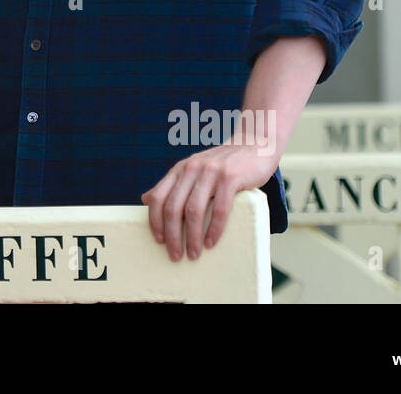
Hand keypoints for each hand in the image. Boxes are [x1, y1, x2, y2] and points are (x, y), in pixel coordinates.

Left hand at [141, 142, 276, 261]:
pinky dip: (214, 229)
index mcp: (179, 170)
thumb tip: (145, 200)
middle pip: (173, 207)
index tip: (158, 241)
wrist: (255, 143)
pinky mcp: (231, 177)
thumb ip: (172, 183)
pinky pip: (220, 208)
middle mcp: (191, 169)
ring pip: (194, 210)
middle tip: (175, 256)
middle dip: (172, 235)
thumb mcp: (193, 169)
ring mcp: (210, 172)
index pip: (158, 197)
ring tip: (193, 254)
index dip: (155, 221)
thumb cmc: (223, 163)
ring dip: (191, 237)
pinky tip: (211, 242)